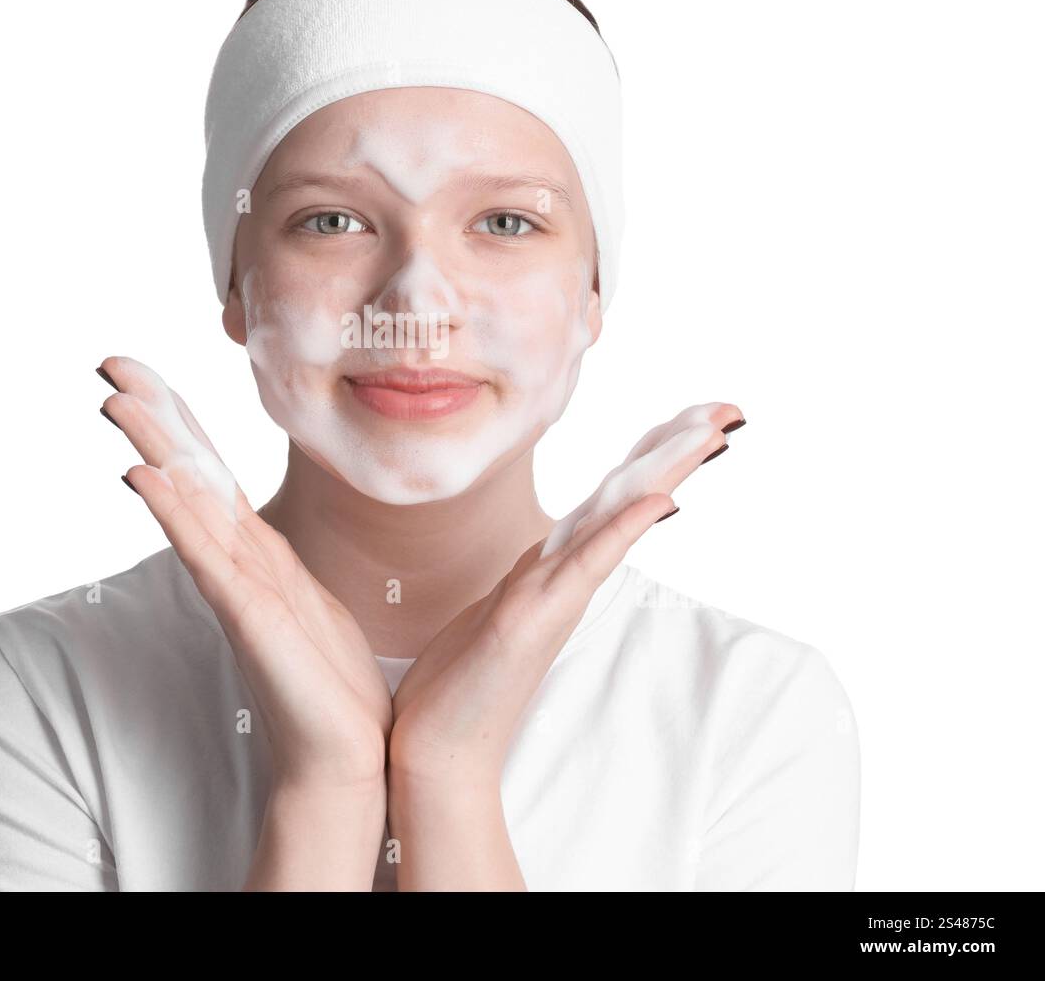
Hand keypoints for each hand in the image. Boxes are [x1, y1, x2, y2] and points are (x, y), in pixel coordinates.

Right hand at [96, 355, 392, 793]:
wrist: (345, 757)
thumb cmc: (331, 685)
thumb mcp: (310, 600)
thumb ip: (277, 562)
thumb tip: (260, 532)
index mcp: (255, 553)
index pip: (208, 472)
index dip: (176, 419)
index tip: (141, 371)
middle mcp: (237, 563)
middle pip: (187, 474)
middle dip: (151, 416)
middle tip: (109, 363)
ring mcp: (237, 588)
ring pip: (188, 504)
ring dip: (152, 449)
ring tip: (115, 401)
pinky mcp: (248, 617)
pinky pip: (206, 555)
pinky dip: (175, 514)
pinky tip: (143, 476)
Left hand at [388, 402, 744, 788]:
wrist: (434, 753)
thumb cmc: (459, 685)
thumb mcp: (496, 608)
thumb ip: (529, 577)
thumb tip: (544, 550)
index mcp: (554, 570)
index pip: (611, 498)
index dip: (652, 455)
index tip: (695, 417)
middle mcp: (564, 578)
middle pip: (627, 497)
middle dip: (676, 449)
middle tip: (730, 411)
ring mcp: (553, 598)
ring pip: (614, 517)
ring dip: (662, 470)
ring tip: (710, 432)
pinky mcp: (530, 621)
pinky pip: (585, 564)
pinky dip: (622, 529)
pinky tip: (659, 501)